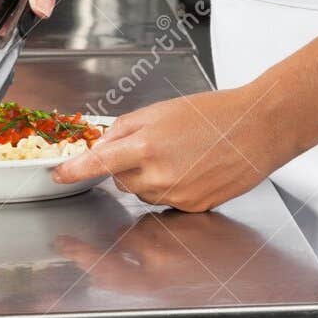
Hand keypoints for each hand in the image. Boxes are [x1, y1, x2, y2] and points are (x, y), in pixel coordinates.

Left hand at [52, 86, 291, 212]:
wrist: (258, 129)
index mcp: (148, 145)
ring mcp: (176, 195)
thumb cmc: (216, 113)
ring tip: (179, 154)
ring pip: (143, 194)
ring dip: (149, 178)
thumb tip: (101, 144)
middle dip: (126, 167)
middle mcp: (159, 175)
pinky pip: (166, 202)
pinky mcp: (192, 208)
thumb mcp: (164, 109)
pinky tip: (192, 169)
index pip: (99, 163)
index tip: (59, 175)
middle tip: (151, 146)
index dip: (74, 171)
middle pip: (121, 181)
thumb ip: (127, 128)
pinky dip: (171, 188)